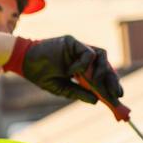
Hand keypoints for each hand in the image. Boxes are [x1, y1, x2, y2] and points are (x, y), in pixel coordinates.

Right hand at [3, 36, 123, 104]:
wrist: (24, 62)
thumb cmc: (40, 74)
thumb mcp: (61, 88)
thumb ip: (78, 92)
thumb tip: (96, 101)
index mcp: (82, 69)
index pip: (102, 75)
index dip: (111, 85)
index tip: (118, 98)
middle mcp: (83, 57)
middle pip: (106, 65)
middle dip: (112, 80)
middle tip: (115, 94)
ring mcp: (79, 48)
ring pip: (102, 56)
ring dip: (102, 72)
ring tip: (95, 83)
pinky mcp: (73, 42)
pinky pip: (88, 53)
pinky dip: (84, 64)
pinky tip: (73, 72)